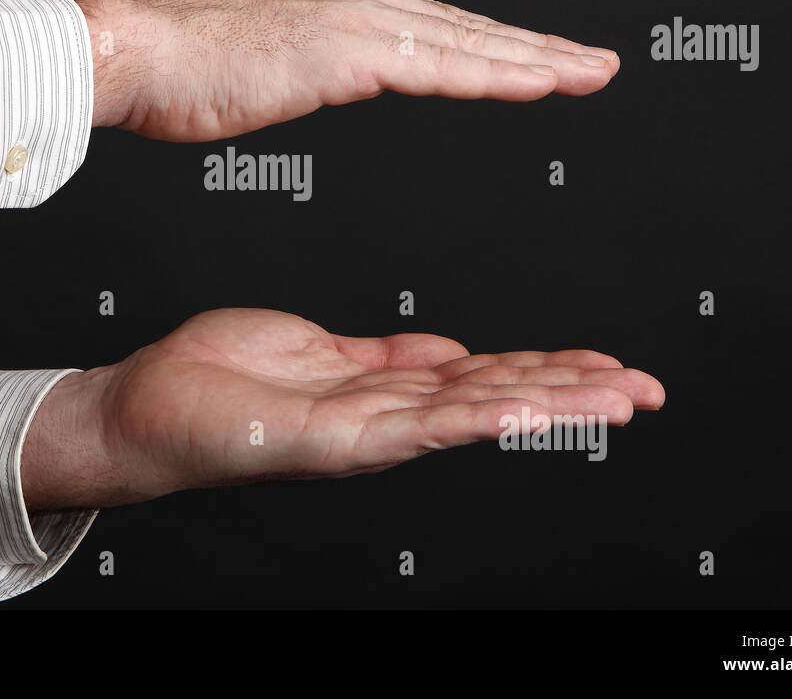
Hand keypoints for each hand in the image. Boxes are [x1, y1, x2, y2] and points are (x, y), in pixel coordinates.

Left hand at [21, 308, 663, 509]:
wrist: (146, 405)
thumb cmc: (222, 374)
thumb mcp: (324, 351)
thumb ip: (390, 357)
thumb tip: (452, 352)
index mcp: (384, 390)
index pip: (485, 379)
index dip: (551, 373)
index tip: (608, 365)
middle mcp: (382, 417)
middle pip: (494, 400)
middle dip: (572, 394)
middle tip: (645, 389)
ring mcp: (361, 432)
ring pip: (471, 416)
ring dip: (546, 408)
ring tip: (614, 399)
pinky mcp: (331, 439)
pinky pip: (414, 424)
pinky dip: (476, 416)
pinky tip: (525, 409)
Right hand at [67, 0, 620, 140]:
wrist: (127, 50)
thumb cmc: (170, 66)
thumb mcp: (248, 59)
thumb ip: (291, 65)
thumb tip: (301, 76)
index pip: (427, 26)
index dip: (486, 44)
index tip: (529, 59)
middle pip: (461, 26)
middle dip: (532, 46)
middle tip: (591, 62)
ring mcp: (349, 16)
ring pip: (463, 41)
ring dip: (533, 60)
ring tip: (588, 74)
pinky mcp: (343, 49)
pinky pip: (436, 66)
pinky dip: (493, 75)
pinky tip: (538, 85)